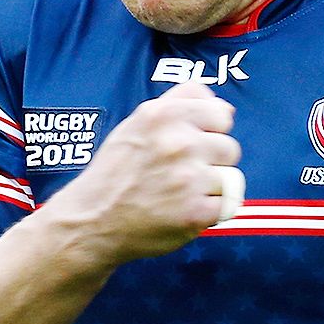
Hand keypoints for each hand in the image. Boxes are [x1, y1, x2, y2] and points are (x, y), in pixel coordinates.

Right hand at [57, 80, 241, 266]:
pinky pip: (227, 205)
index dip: (210, 131)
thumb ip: (181, 103)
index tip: (191, 145)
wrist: (92, 220)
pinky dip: (210, 212)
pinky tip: (183, 210)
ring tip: (180, 193)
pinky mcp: (196, 212)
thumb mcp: (138, 122)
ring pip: (230, 178)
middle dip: (211, 162)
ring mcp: (189, 179)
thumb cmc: (116, 171)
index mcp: (164, 115)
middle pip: (230, 148)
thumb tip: (227, 109)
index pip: (221, 114)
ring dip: (211, 188)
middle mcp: (178, 143)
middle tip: (180, 174)